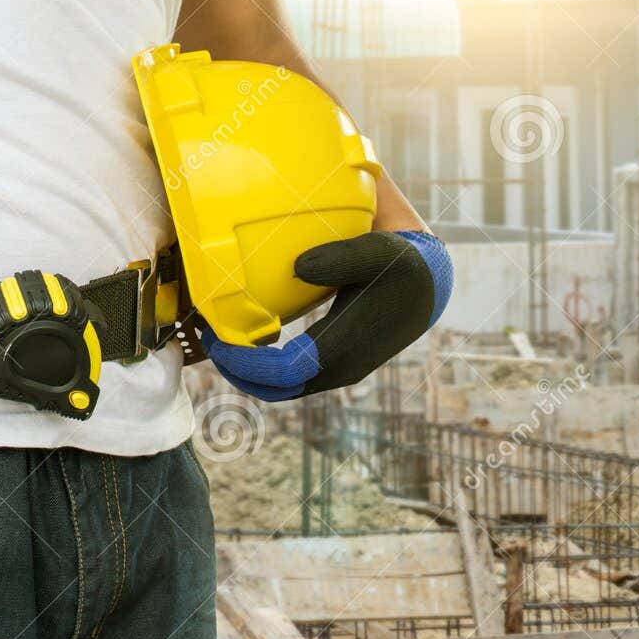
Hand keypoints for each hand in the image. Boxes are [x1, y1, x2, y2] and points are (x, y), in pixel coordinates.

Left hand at [202, 230, 451, 400]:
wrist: (427, 287)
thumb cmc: (401, 266)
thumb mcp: (377, 250)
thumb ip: (340, 257)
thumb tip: (298, 267)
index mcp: (345, 347)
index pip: (283, 371)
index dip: (245, 362)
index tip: (218, 340)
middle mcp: (339, 368)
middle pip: (275, 388)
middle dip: (237, 370)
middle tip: (210, 338)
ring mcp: (337, 371)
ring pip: (281, 387)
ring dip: (249, 370)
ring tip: (224, 337)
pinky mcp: (334, 364)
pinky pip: (291, 377)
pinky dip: (265, 366)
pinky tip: (251, 336)